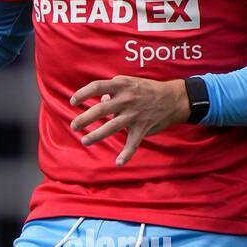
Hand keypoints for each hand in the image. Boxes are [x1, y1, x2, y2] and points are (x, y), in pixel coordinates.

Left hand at [69, 76, 190, 165]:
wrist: (173, 99)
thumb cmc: (147, 90)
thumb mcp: (131, 83)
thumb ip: (114, 90)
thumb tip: (101, 100)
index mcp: (122, 85)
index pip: (97, 87)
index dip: (83, 94)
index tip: (73, 102)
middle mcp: (127, 99)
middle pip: (100, 110)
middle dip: (84, 119)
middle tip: (74, 126)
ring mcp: (135, 115)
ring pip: (111, 127)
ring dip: (96, 135)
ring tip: (85, 140)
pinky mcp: (142, 128)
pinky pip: (133, 143)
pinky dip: (126, 154)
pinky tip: (118, 163)